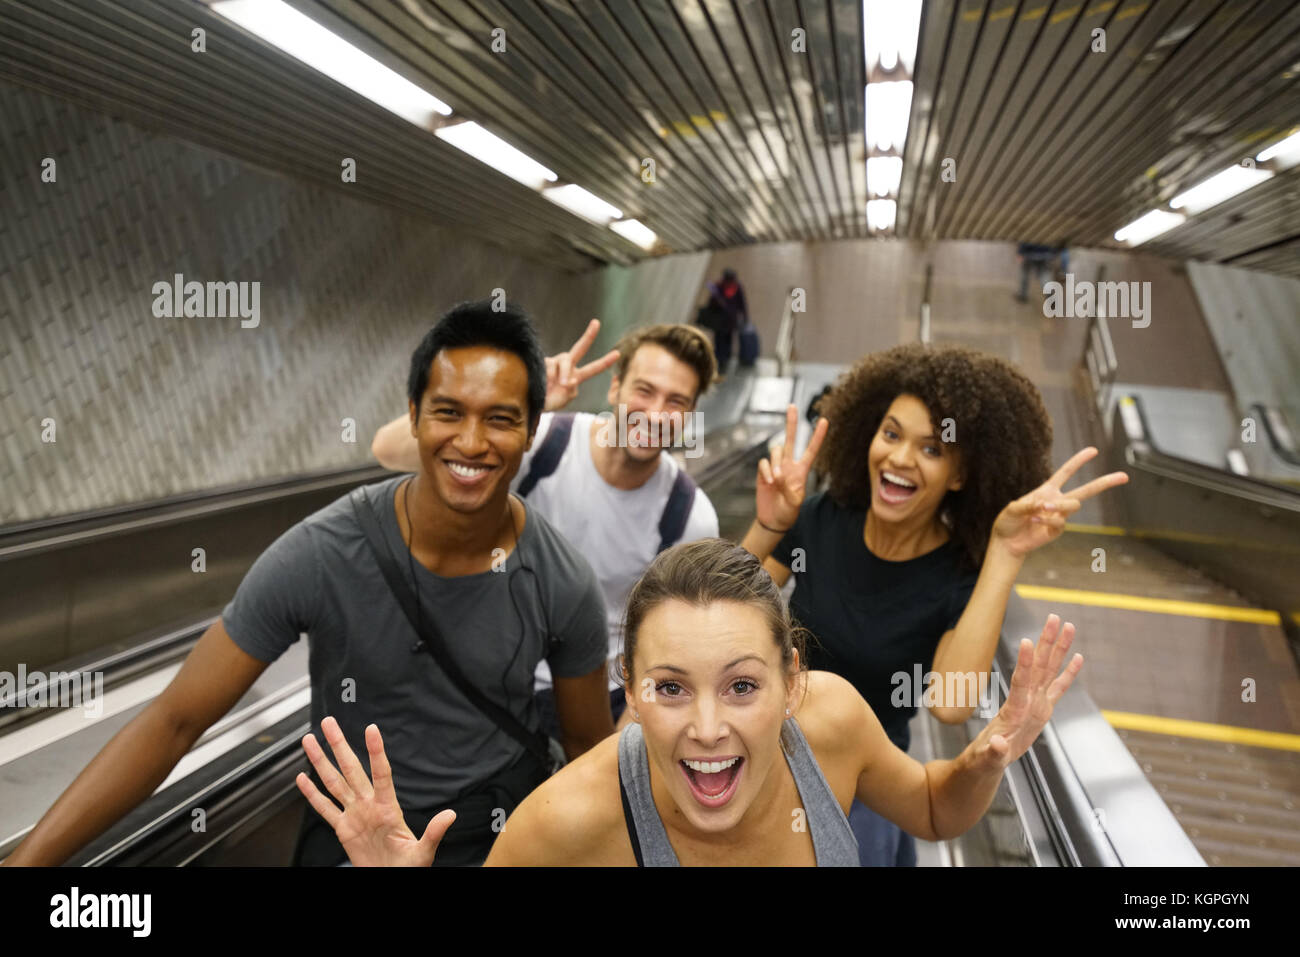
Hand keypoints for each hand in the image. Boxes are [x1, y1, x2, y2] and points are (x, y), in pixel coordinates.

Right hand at [296, 716, 454, 866]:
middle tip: (330, 723)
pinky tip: (302, 779)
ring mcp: (354, 814)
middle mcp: (368, 805)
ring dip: (321, 762)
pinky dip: (312, 795)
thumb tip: (450, 815)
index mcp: (388, 808)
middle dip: (340, 745)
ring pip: (334, 782)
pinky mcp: (343, 828)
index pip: (381, 773)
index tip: (371, 729)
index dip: (376, 752)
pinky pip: (325, 808)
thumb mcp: (423, 851)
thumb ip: (434, 833)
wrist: (390, 879)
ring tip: (311, 740)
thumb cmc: (409, 867)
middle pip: (350, 769)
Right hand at [544, 318, 619, 411]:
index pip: (593, 368)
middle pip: (579, 349)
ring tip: (561, 384)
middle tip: (597, 322)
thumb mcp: (564, 399)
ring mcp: (554, 363)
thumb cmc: (549, 402)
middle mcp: (567, 366)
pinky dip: (550, 374)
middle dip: (589, 336)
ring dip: (564, 373)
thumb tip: (570, 380)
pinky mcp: (542, 362)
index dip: (605, 362)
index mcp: (575, 376)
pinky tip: (545, 381)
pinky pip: (550, 365)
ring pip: (565, 360)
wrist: (532, 403)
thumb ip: (571, 390)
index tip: (618, 354)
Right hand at [756, 405, 827, 531]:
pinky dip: (766, 470)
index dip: (817, 436)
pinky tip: (769, 482)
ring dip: (776, 463)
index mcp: (801, 471)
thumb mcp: (795, 504)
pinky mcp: (763, 472)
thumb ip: (791, 491)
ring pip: (775, 451)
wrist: (772, 519)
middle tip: (793, 405)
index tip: (825, 421)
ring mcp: (775, 467)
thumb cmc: (788, 512)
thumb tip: (780, 477)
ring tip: (776, 480)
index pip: (811, 450)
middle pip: (790, 440)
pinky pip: (764, 463)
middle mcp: (788, 465)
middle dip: (791, 423)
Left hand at [969, 614, 1081, 770]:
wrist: (988, 759)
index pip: (1020, 682)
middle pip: (1038, 666)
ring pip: (1049, 670)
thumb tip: (997, 745)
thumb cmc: (985, 758)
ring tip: (1067, 627)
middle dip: (1046, 643)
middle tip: (1054, 618)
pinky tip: (1077, 658)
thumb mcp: (988, 759)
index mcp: (1014, 710)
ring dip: (1058, 649)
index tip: (1026, 641)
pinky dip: (1068, 673)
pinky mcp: (1042, 710)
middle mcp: (1026, 700)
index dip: (1024, 663)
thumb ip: (993, 753)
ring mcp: (1035, 702)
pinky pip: (1058, 688)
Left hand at [991, 447, 1127, 557]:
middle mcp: (1056, 501)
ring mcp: (1059, 516)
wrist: (1007, 542)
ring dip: (1059, 505)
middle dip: (1105, 483)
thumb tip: (1045, 504)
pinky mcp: (1057, 530)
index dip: (1078, 461)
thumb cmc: (1008, 521)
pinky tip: (1034, 520)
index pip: (1066, 473)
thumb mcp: (1013, 508)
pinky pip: (1060, 522)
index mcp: (1047, 490)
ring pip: (1073, 505)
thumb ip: (1028, 504)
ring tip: (1042, 508)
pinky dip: (1047, 519)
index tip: (1093, 450)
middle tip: (1125, 476)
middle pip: (1086, 490)